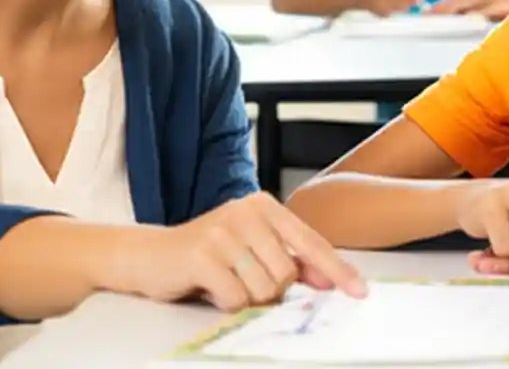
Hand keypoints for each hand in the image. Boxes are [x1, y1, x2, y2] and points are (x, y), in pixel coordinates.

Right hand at [108, 192, 366, 310]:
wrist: (149, 255)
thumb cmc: (207, 255)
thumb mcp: (253, 251)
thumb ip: (290, 262)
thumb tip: (329, 281)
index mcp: (264, 206)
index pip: (311, 242)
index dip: (337, 270)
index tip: (359, 292)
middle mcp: (246, 211)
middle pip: (287, 274)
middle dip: (270, 290)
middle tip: (243, 281)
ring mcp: (223, 230)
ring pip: (263, 288)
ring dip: (246, 297)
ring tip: (225, 281)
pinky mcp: (202, 254)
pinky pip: (235, 297)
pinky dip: (226, 302)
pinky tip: (210, 287)